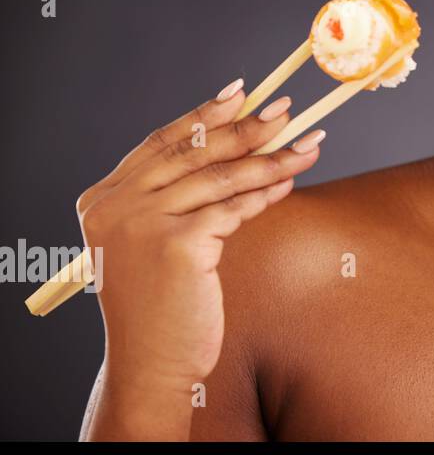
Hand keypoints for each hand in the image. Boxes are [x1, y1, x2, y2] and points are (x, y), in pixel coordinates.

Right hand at [77, 80, 323, 420]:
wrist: (152, 362)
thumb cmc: (163, 303)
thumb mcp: (157, 240)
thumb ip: (181, 196)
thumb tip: (246, 146)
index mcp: (103, 199)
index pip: (162, 142)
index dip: (204, 115)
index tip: (242, 93)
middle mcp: (116, 206)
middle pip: (195, 152)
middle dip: (248, 128)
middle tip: (289, 110)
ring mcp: (143, 223)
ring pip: (222, 177)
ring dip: (272, 159)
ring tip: (309, 146)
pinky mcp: (178, 243)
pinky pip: (234, 208)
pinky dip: (266, 193)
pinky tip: (289, 183)